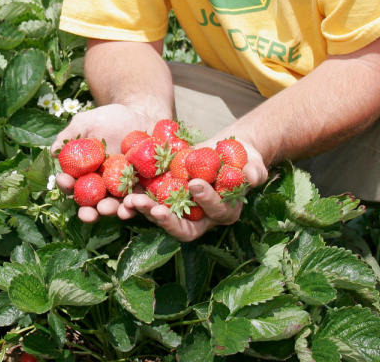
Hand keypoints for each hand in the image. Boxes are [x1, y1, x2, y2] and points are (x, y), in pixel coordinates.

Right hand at [51, 103, 167, 224]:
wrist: (142, 115)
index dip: (67, 185)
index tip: (64, 180)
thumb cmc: (111, 118)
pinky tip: (134, 204)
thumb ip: (70, 135)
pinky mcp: (143, 187)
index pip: (73, 184)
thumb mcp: (87, 122)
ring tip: (110, 210)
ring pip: (116, 205)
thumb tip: (53, 151)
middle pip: (93, 204)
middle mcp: (102, 185)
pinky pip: (139, 199)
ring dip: (112, 211)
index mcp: (85, 173)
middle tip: (87, 213)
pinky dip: (137, 204)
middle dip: (89, 211)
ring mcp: (123, 189)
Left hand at [124, 137, 268, 240]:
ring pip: (162, 217)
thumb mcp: (253, 162)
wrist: (223, 151)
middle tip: (154, 209)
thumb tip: (251, 176)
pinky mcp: (164, 198)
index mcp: (225, 212)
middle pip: (184, 227)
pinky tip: (124, 193)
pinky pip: (148, 203)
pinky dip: (136, 200)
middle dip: (168, 219)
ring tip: (133, 201)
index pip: (216, 212)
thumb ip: (254, 170)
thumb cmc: (243, 159)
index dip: (206, 201)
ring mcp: (180, 210)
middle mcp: (201, 218)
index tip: (195, 183)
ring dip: (146, 211)